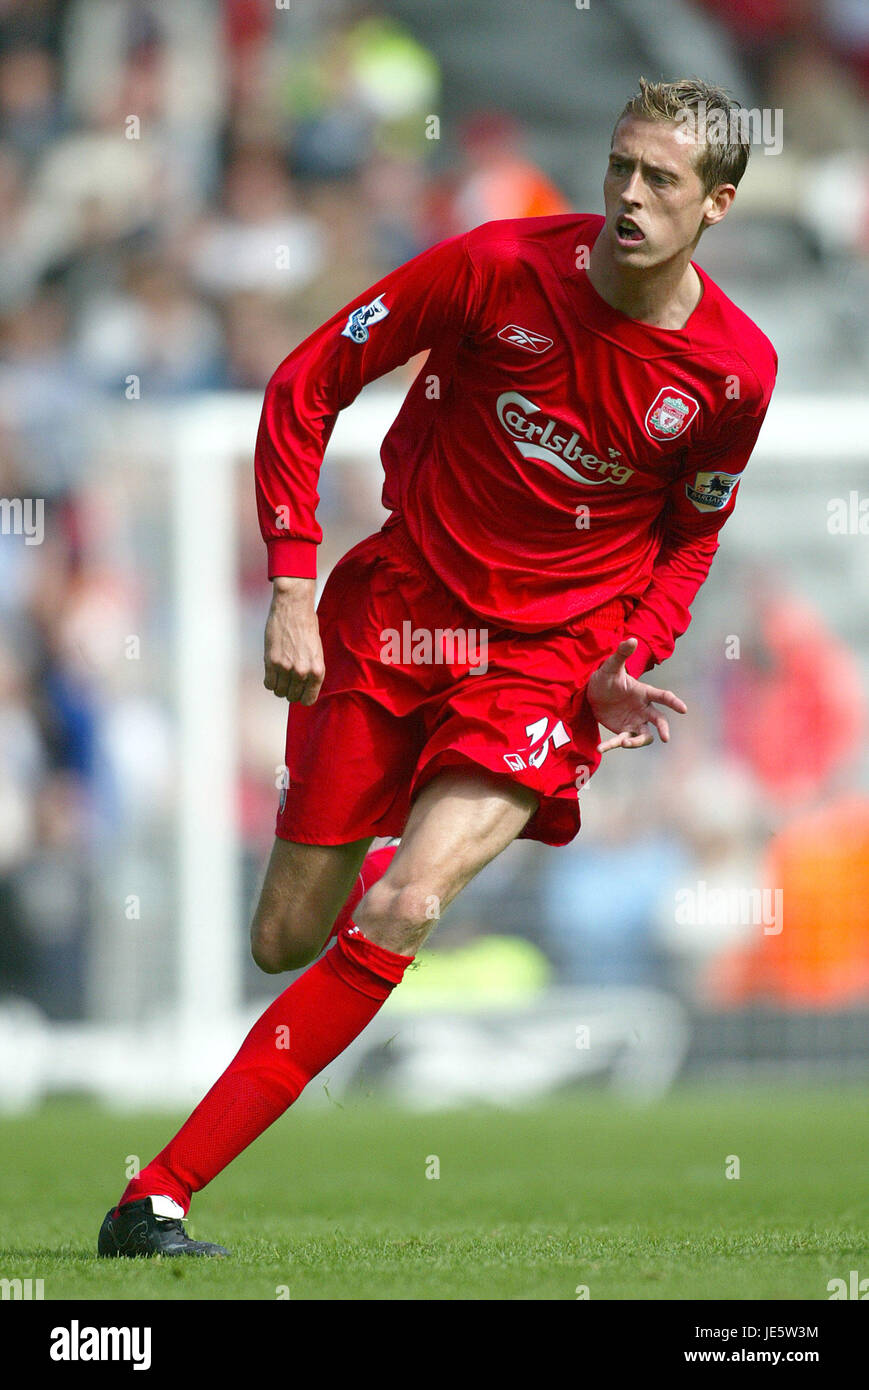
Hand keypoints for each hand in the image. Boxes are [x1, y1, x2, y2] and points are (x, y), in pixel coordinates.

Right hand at [263, 577, 324, 703]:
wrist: (293, 608)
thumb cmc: (306, 625)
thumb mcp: (316, 651)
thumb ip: (311, 669)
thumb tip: (304, 684)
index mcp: (317, 670)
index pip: (309, 699)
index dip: (302, 697)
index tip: (299, 693)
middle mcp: (302, 672)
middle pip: (292, 696)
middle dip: (290, 691)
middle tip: (288, 681)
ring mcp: (286, 668)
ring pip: (279, 691)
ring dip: (279, 686)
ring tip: (280, 675)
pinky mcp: (271, 662)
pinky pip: (268, 683)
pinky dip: (269, 681)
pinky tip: (272, 673)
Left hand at [586, 637, 686, 751]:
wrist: (593, 692)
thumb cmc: (606, 677)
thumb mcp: (611, 666)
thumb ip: (622, 654)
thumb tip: (632, 639)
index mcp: (644, 692)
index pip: (663, 696)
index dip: (674, 702)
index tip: (683, 709)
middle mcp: (643, 708)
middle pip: (659, 720)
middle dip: (663, 728)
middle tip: (666, 737)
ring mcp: (635, 721)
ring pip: (644, 735)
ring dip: (636, 741)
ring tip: (624, 742)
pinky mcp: (623, 730)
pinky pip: (621, 741)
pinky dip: (612, 745)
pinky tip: (600, 748)